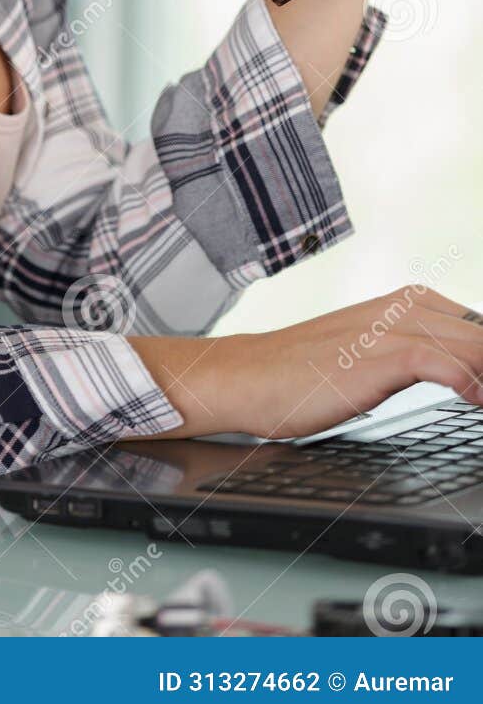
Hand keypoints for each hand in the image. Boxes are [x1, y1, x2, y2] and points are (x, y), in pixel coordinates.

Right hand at [127, 287, 482, 440]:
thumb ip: (412, 354)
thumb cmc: (299, 374)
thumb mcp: (367, 354)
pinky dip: (468, 379)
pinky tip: (474, 398)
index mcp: (403, 304)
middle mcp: (400, 308)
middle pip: (477, 329)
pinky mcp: (375, 356)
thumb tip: (462, 376)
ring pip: (469, 341)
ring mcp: (387, 329)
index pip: (475, 324)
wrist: (244, 377)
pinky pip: (442, 362)